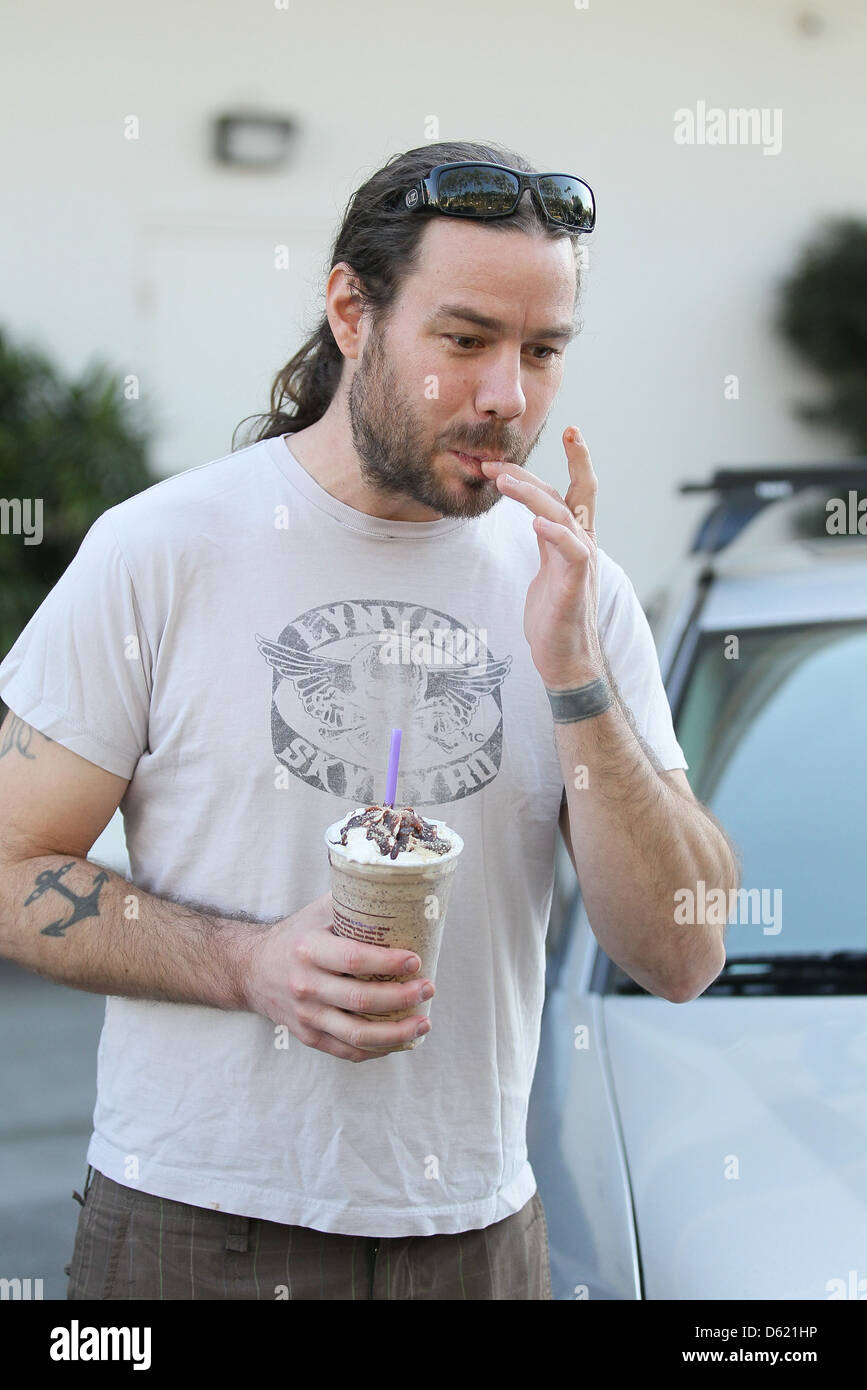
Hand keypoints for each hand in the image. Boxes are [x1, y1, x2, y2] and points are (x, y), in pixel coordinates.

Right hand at [243, 891, 434, 1060]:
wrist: (252, 969)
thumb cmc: (297, 935)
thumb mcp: (318, 912)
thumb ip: (353, 901)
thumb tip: (398, 884)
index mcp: (309, 950)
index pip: (354, 959)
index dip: (388, 962)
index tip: (416, 960)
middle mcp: (305, 985)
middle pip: (361, 1000)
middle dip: (402, 997)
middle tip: (429, 987)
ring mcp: (306, 1016)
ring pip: (357, 1034)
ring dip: (396, 1033)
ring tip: (423, 1023)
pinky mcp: (308, 1036)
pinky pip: (347, 1051)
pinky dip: (377, 1050)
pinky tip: (401, 1041)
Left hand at [480, 427, 604, 687]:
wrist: (565, 659)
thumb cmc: (553, 617)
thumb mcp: (546, 569)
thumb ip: (546, 541)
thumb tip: (535, 518)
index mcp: (574, 540)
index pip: (577, 491)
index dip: (576, 460)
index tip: (570, 430)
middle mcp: (582, 545)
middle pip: (576, 493)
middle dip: (564, 462)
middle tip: (530, 444)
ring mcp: (580, 564)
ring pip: (562, 516)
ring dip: (532, 494)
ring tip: (503, 479)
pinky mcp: (574, 585)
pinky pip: (572, 552)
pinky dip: (555, 533)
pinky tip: (536, 522)